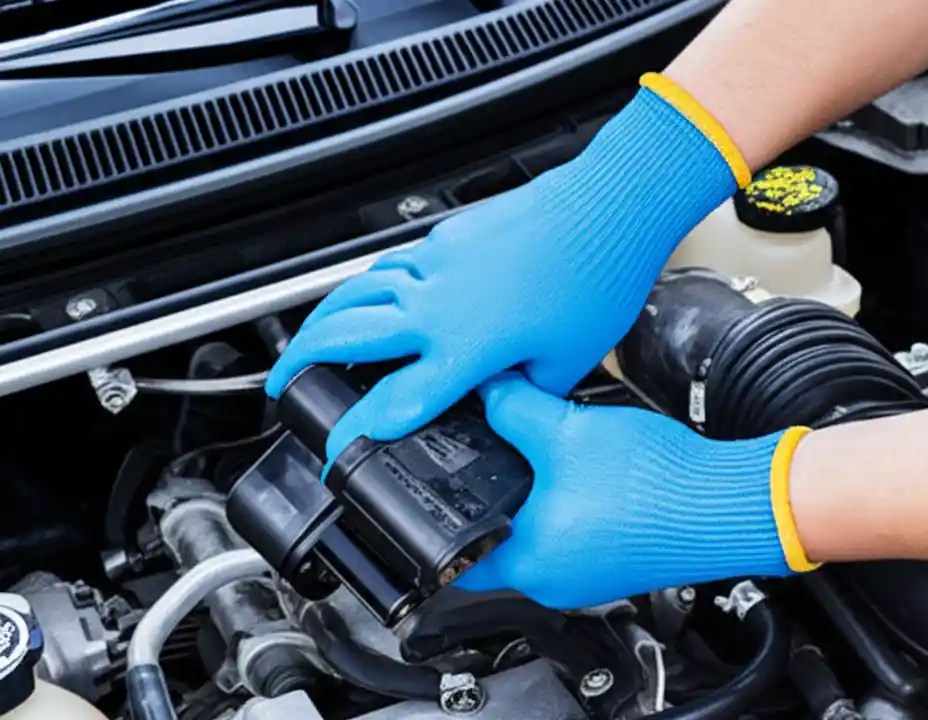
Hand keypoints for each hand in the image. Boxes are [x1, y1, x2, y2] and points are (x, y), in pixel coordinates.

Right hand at [265, 83, 739, 461]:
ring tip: (312, 339)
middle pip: (343, 335)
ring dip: (327, 318)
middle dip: (301, 363)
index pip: (390, 403)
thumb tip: (503, 401)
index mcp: (463, 348)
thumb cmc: (595, 280)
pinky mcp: (448, 238)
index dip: (352, 434)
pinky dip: (373, 286)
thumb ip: (520, 392)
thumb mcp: (563, 365)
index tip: (333, 452)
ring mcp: (436, 265)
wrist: (607, 208)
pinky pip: (394, 266)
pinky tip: (379, 296)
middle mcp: (436, 304)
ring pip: (358, 291)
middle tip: (283, 383)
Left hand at [453, 373, 792, 609]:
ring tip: (552, 452)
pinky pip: (578, 533)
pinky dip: (574, 503)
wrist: (727, 501)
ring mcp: (590, 577)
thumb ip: (514, 407)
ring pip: (541, 532)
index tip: (439, 480)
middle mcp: (554, 582)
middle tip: (499, 450)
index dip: (440, 510)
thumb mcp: (567, 429)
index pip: (455, 551)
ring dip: (540, 494)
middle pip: (499, 536)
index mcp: (528, 563)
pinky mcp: (618, 562)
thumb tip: (486, 389)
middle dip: (499, 490)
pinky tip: (593, 470)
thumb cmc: (656, 484)